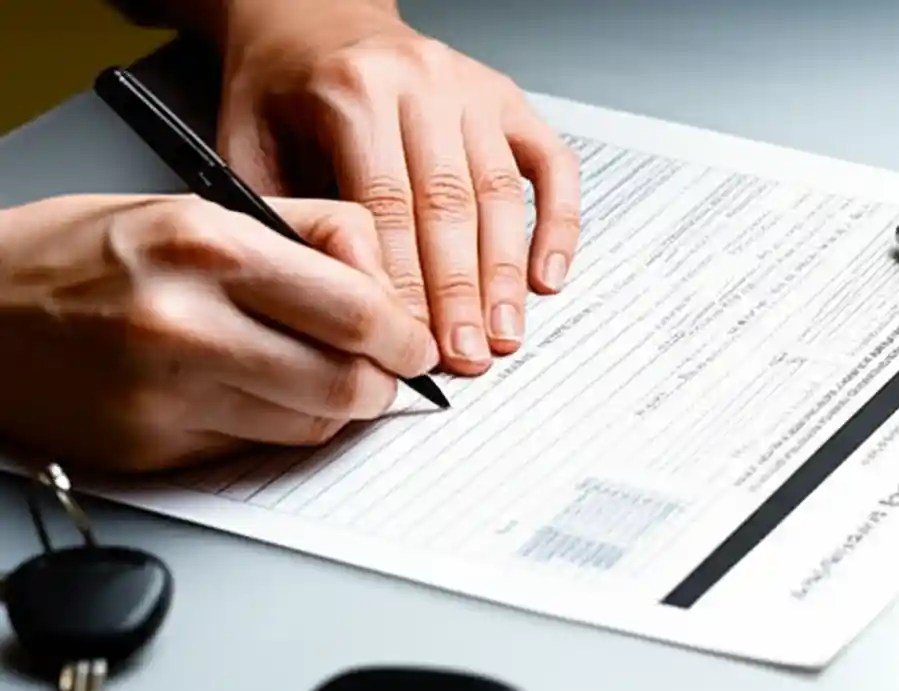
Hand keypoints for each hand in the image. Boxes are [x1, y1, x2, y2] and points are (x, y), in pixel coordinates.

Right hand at [0, 195, 434, 471]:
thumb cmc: (86, 251)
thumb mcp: (197, 207)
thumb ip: (308, 233)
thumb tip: (388, 284)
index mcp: (207, 247)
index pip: (355, 311)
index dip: (405, 336)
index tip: (415, 343)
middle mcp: (187, 325)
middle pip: (346, 384)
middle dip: (383, 383)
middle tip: (384, 372)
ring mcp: (166, 396)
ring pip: (311, 427)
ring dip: (336, 409)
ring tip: (320, 378)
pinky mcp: (152, 449)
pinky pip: (256, 449)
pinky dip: (278, 427)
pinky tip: (258, 394)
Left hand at [216, 0, 581, 374]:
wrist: (312, 14)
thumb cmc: (279, 85)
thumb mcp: (247, 144)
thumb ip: (284, 218)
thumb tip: (327, 305)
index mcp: (352, 91)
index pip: (387, 206)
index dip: (403, 284)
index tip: (407, 343)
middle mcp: (421, 82)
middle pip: (451, 204)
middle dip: (460, 292)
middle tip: (466, 355)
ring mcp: (471, 88)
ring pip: (501, 192)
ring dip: (506, 273)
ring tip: (503, 334)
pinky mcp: (507, 98)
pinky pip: (551, 164)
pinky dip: (557, 223)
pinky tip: (548, 276)